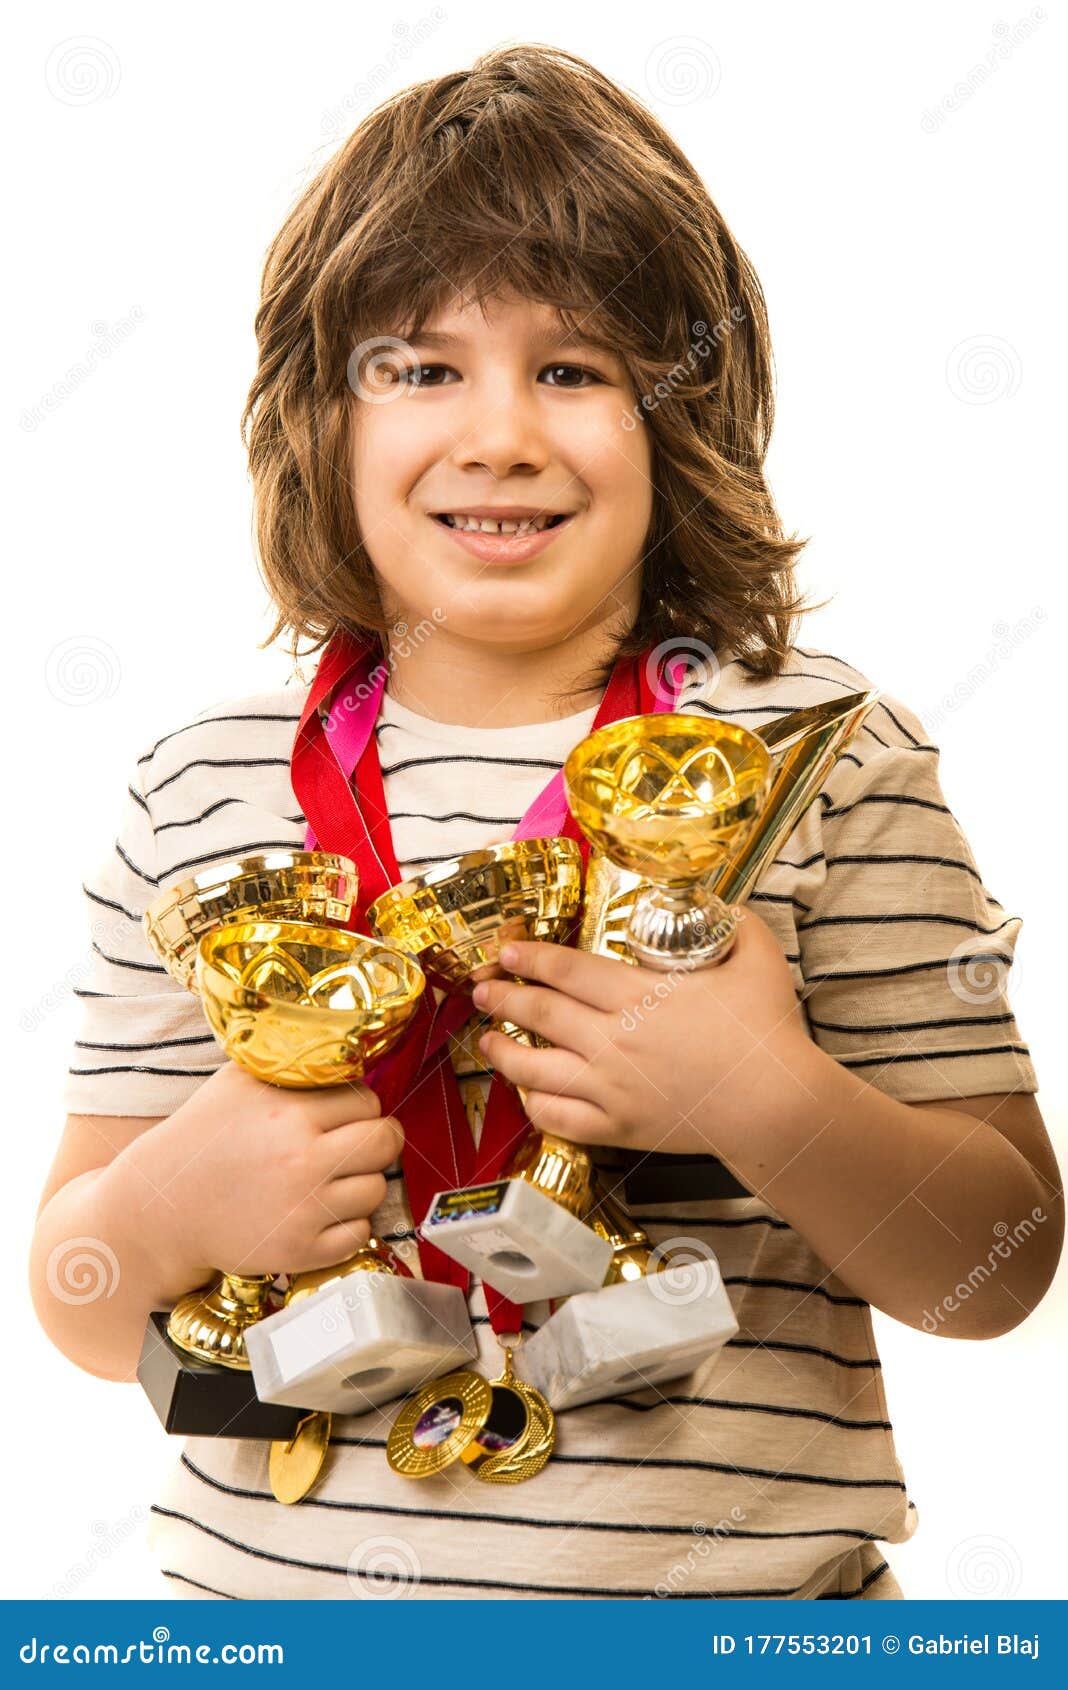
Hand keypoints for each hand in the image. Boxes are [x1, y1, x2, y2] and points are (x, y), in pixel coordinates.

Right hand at [124, 1062, 403, 1277]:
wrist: (162, 1208)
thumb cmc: (202, 1138)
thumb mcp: (237, 1083)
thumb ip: (291, 1067)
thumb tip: (345, 1053)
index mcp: (289, 1113)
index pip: (367, 1101)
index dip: (358, 1107)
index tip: (341, 1117)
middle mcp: (302, 1159)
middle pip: (386, 1141)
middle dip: (378, 1139)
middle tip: (356, 1145)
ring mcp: (304, 1209)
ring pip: (377, 1188)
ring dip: (361, 1183)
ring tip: (329, 1180)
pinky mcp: (301, 1251)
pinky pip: (360, 1233)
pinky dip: (347, 1224)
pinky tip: (320, 1213)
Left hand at [472, 908, 811, 1156]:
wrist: (777, 1107)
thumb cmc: (768, 1034)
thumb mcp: (759, 959)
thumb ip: (737, 923)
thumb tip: (722, 904)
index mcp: (640, 996)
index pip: (567, 970)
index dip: (530, 958)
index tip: (508, 952)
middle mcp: (615, 1041)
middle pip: (541, 1013)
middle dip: (503, 997)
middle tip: (482, 987)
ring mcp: (612, 1088)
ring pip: (537, 1069)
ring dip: (503, 1052)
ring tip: (485, 1041)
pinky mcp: (619, 1126)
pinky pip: (560, 1118)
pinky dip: (536, 1104)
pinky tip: (527, 1092)